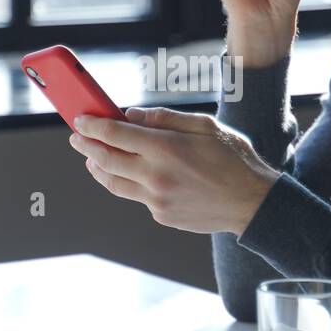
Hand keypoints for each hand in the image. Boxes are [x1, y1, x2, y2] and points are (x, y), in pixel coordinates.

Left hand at [68, 106, 279, 234]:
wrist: (252, 204)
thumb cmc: (233, 159)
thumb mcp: (205, 126)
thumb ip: (164, 118)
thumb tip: (130, 115)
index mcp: (167, 148)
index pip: (115, 134)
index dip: (92, 126)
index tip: (80, 120)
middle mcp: (156, 176)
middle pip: (106, 160)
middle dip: (86, 146)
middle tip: (77, 138)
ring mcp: (157, 200)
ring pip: (114, 183)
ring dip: (98, 168)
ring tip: (92, 159)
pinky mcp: (162, 215)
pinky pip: (137, 197)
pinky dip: (130, 183)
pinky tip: (132, 175)